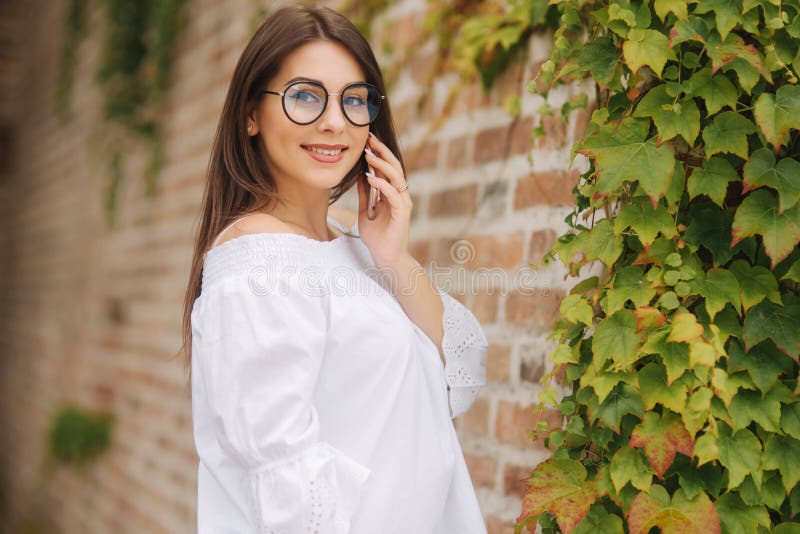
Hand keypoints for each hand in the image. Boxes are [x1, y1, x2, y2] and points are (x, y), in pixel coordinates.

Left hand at [356, 132, 412, 267]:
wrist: (385, 258)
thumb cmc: (377, 238)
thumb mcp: (366, 211)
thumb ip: (364, 194)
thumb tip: (359, 175)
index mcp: (392, 194)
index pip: (387, 168)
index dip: (378, 154)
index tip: (366, 141)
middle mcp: (400, 195)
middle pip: (394, 167)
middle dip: (382, 152)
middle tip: (369, 139)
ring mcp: (403, 203)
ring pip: (396, 177)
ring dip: (381, 165)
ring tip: (368, 156)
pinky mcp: (402, 213)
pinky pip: (393, 195)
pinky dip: (382, 185)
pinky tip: (370, 177)